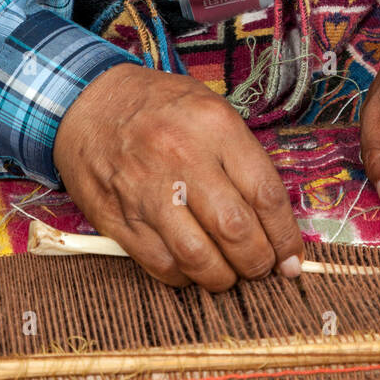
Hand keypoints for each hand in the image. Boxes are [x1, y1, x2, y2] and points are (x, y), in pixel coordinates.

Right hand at [53, 62, 303, 290]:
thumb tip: (276, 216)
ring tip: (231, 274)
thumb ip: (242, 156)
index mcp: (214, 126)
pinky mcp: (117, 218)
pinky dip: (184, 277)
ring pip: (199, 257)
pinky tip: (193, 269)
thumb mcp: (210, 108)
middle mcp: (182, 158)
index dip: (285, 235)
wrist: (87, 101)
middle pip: (235, 230)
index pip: (265, 193)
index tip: (292, 256)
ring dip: (223, 277)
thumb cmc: (159, 106)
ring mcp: (146, 191)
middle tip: (263, 268)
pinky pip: (161, 265)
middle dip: (258, 261)